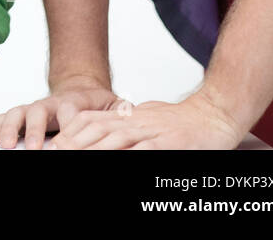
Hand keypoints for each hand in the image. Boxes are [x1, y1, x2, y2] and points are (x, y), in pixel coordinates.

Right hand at [0, 74, 122, 148]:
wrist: (82, 88)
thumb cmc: (98, 104)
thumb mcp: (116, 108)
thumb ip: (120, 114)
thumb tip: (130, 119)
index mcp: (75, 102)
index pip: (69, 112)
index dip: (66, 127)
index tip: (65, 145)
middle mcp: (51, 103)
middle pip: (38, 112)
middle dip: (33, 131)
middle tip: (32, 149)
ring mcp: (36, 108)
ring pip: (18, 113)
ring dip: (10, 128)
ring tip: (5, 144)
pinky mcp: (25, 113)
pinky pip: (7, 116)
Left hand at [50, 89, 243, 149]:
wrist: (216, 113)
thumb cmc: (183, 121)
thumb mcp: (148, 116)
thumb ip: (128, 122)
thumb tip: (109, 128)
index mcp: (128, 116)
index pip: (92, 120)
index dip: (71, 131)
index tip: (56, 142)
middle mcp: (136, 122)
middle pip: (98, 130)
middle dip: (74, 143)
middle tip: (56, 151)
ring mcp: (152, 132)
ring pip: (117, 140)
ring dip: (94, 149)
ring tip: (75, 157)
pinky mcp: (169, 143)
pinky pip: (146, 149)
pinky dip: (132, 154)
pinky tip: (120, 159)